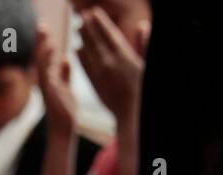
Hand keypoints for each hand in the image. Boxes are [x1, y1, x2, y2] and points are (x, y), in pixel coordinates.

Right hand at [37, 21, 77, 134]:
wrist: (63, 129)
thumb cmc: (64, 112)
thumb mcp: (66, 88)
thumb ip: (65, 73)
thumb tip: (66, 57)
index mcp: (49, 81)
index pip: (45, 59)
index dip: (44, 43)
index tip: (45, 30)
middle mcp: (45, 83)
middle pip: (40, 58)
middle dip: (41, 41)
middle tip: (41, 26)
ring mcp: (47, 88)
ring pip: (42, 64)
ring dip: (43, 48)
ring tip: (45, 33)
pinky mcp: (50, 92)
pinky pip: (47, 74)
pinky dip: (48, 61)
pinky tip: (51, 50)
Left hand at [75, 4, 147, 123]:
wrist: (132, 113)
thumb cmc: (142, 88)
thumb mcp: (145, 65)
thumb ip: (143, 44)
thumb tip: (144, 25)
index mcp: (123, 56)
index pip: (109, 34)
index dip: (100, 22)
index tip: (94, 12)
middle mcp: (109, 63)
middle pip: (96, 40)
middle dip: (88, 27)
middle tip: (82, 16)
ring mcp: (100, 74)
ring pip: (88, 52)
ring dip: (82, 39)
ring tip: (78, 28)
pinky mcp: (94, 84)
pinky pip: (85, 67)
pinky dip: (80, 57)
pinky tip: (77, 49)